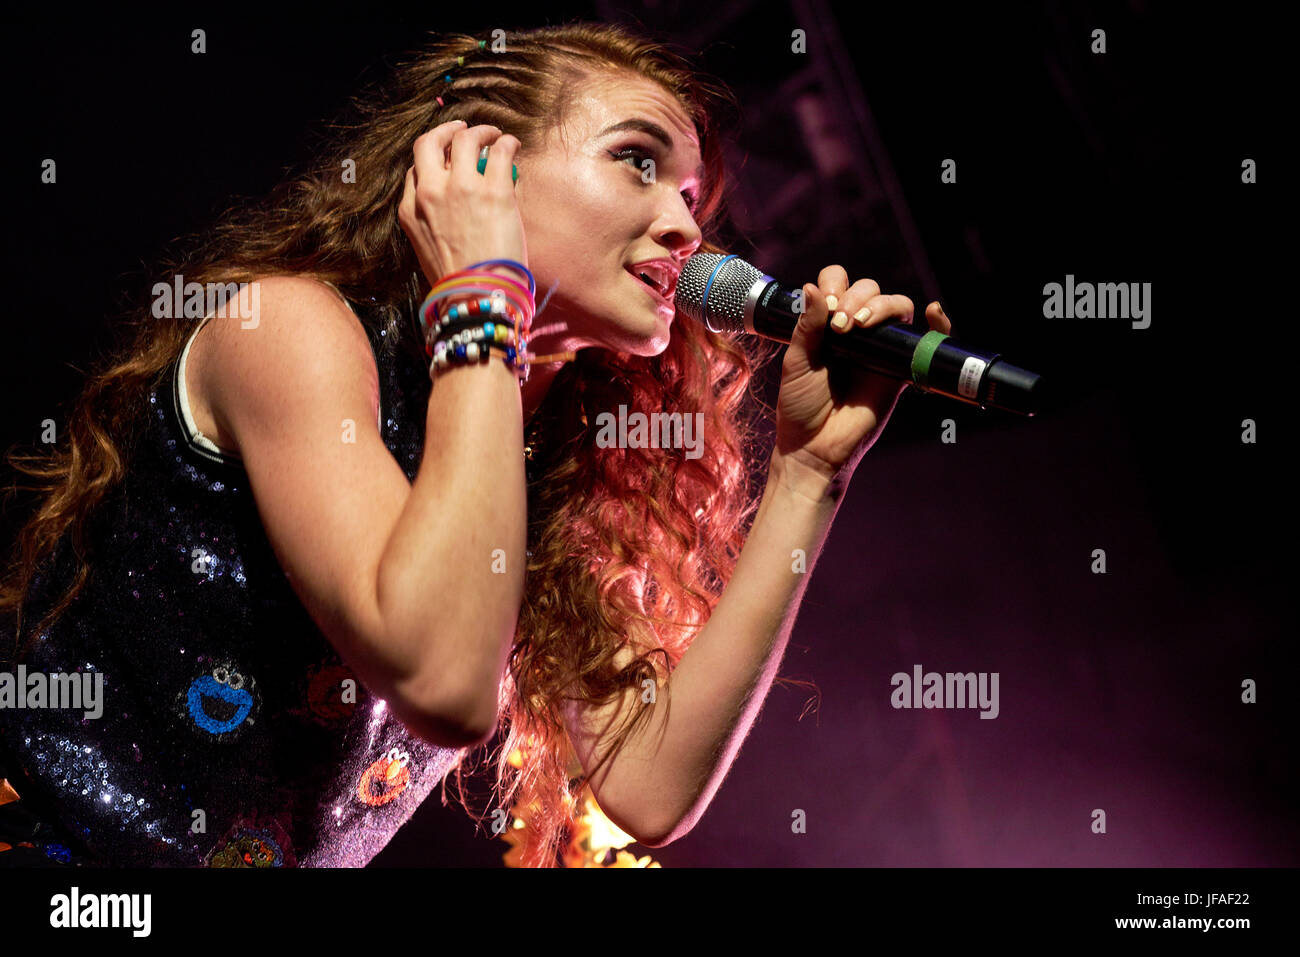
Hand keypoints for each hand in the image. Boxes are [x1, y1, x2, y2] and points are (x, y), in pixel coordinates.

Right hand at [398, 120, 527, 289]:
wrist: (477, 297)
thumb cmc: (458, 284)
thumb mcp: (429, 252)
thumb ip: (433, 225)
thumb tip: (457, 210)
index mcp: (411, 211)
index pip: (414, 172)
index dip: (432, 162)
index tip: (447, 162)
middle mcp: (431, 192)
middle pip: (429, 143)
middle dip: (446, 131)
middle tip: (463, 130)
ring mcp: (461, 188)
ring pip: (465, 138)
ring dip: (481, 130)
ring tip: (493, 135)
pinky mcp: (493, 190)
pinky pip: (500, 150)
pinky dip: (507, 142)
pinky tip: (513, 145)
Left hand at [773, 264, 952, 486]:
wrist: (814, 447)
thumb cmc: (800, 406)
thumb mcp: (797, 362)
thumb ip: (808, 326)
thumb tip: (813, 287)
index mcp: (827, 325)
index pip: (838, 283)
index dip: (835, 284)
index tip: (826, 307)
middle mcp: (855, 332)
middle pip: (870, 289)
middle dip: (856, 297)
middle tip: (841, 325)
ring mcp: (879, 349)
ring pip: (895, 307)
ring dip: (881, 305)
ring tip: (860, 324)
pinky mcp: (899, 370)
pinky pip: (925, 343)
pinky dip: (938, 324)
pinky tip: (934, 311)